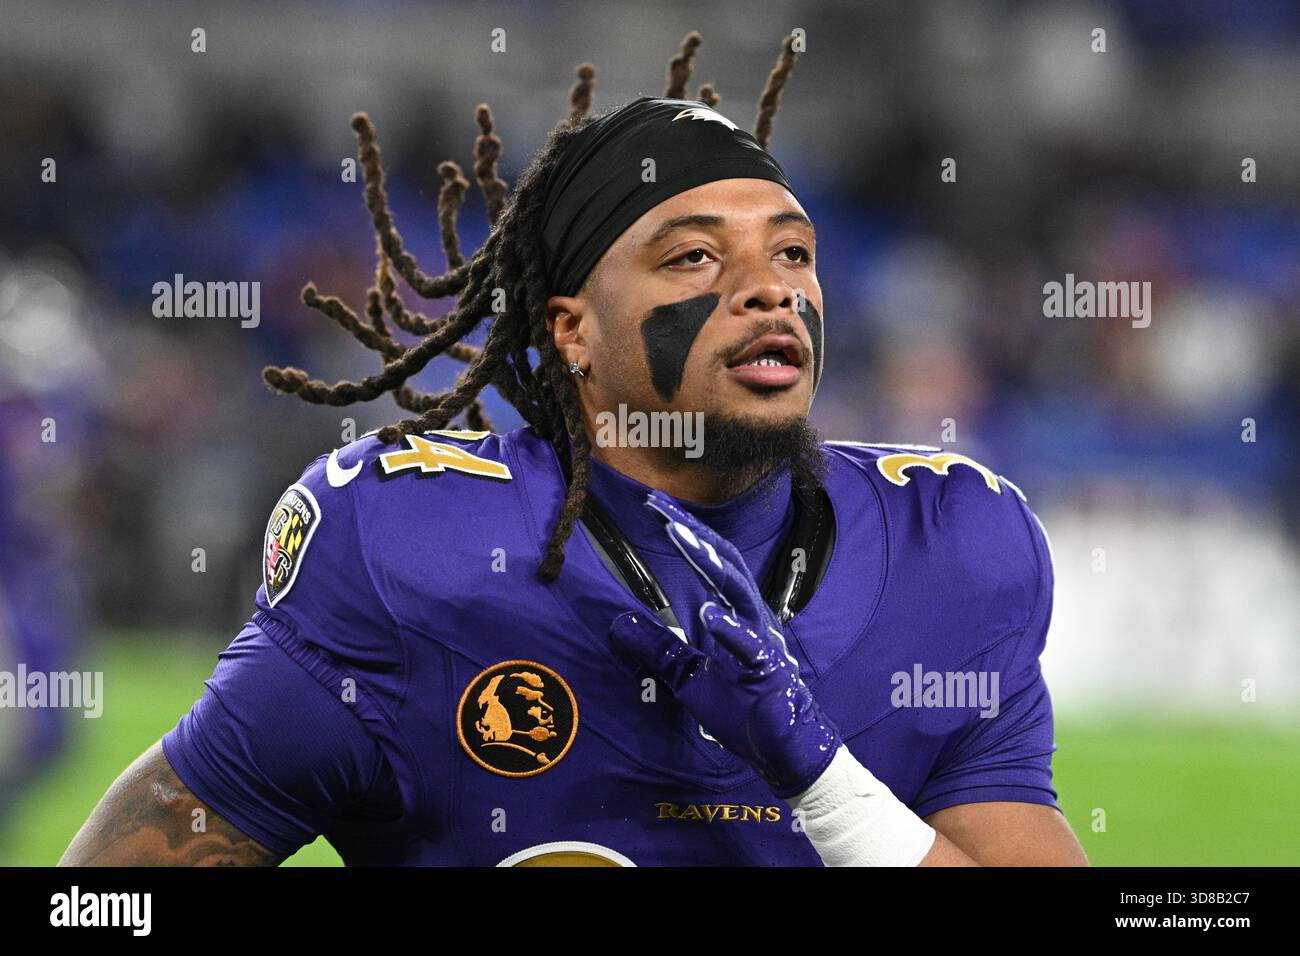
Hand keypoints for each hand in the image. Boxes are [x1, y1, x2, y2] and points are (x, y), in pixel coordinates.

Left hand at [609, 490, 840, 797]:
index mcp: (735, 611)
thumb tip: (618, 625)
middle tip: (659, 505)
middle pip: (723, 560)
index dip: (685, 531)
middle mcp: (751, 615)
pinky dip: (728, 627)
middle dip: (691, 530)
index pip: (710, 560)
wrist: (781, 748)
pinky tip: (707, 612)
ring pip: (736, 589)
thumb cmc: (742, 709)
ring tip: (679, 536)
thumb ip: (658, 649)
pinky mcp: (768, 669)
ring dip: (707, 561)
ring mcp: (762, 638)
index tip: (654, 506)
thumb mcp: (687, 676)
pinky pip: (749, 644)